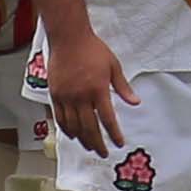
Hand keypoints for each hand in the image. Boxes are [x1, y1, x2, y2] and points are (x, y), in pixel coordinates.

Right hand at [45, 26, 129, 153]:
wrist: (68, 37)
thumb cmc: (91, 49)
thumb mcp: (113, 66)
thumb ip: (123, 87)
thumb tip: (135, 102)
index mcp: (98, 90)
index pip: (108, 119)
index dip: (114, 134)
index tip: (119, 142)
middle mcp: (81, 96)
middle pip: (90, 128)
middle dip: (98, 143)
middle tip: (103, 152)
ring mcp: (66, 96)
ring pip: (73, 126)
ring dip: (82, 139)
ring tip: (89, 146)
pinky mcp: (55, 94)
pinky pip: (60, 117)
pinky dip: (66, 129)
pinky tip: (72, 134)